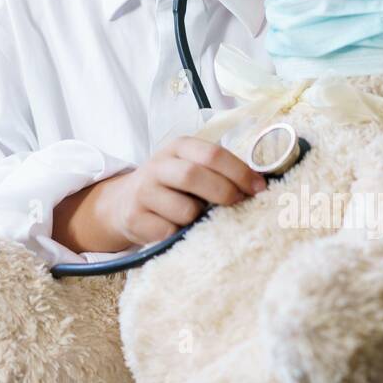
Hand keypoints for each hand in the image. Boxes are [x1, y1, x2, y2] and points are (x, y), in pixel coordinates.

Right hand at [100, 136, 266, 246]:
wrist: (123, 203)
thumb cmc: (171, 186)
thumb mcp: (190, 167)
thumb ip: (218, 171)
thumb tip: (258, 185)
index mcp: (178, 147)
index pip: (212, 153)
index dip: (239, 172)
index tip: (259, 189)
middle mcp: (158, 165)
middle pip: (194, 175)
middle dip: (224, 192)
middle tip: (239, 204)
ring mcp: (143, 192)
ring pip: (184, 210)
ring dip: (199, 219)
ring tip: (198, 218)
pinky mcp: (134, 218)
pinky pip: (169, 232)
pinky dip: (181, 235)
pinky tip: (178, 229)